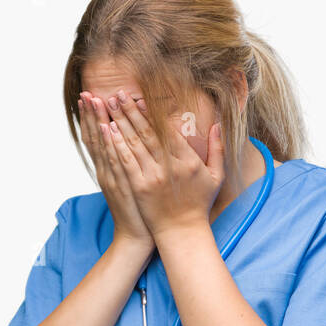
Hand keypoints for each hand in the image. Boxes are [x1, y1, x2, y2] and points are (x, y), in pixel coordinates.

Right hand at [78, 92, 153, 256]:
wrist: (136, 236)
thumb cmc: (139, 209)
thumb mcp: (130, 182)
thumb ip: (128, 162)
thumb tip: (131, 142)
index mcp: (108, 168)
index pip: (98, 138)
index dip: (92, 118)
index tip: (88, 97)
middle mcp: (106, 171)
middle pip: (96, 138)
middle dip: (91, 115)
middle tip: (86, 93)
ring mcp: (112, 178)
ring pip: (103, 145)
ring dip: (98, 122)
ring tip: (93, 101)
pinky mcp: (122, 186)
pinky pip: (115, 161)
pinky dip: (110, 145)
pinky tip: (108, 129)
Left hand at [102, 89, 224, 239]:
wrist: (182, 233)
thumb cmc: (199, 205)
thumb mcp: (216, 176)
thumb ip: (217, 149)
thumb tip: (218, 124)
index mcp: (188, 161)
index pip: (168, 129)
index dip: (153, 112)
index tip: (142, 98)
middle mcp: (169, 166)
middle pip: (147, 132)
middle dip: (131, 110)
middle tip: (119, 93)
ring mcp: (152, 177)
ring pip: (134, 143)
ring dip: (120, 121)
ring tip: (109, 104)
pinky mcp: (139, 187)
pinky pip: (126, 161)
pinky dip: (116, 143)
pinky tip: (107, 129)